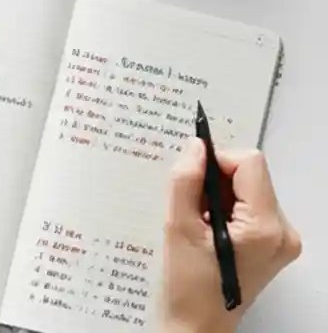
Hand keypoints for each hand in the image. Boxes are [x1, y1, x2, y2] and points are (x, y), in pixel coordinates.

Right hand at [162, 141, 301, 332]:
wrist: (198, 326)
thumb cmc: (188, 287)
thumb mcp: (177, 228)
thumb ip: (186, 181)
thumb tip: (194, 147)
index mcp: (265, 227)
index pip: (249, 163)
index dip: (216, 161)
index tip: (191, 178)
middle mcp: (284, 231)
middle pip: (251, 176)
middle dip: (216, 183)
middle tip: (191, 208)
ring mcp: (283, 240)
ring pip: (250, 190)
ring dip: (219, 197)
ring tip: (199, 224)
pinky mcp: (275, 244)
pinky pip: (252, 207)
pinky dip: (228, 210)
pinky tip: (210, 231)